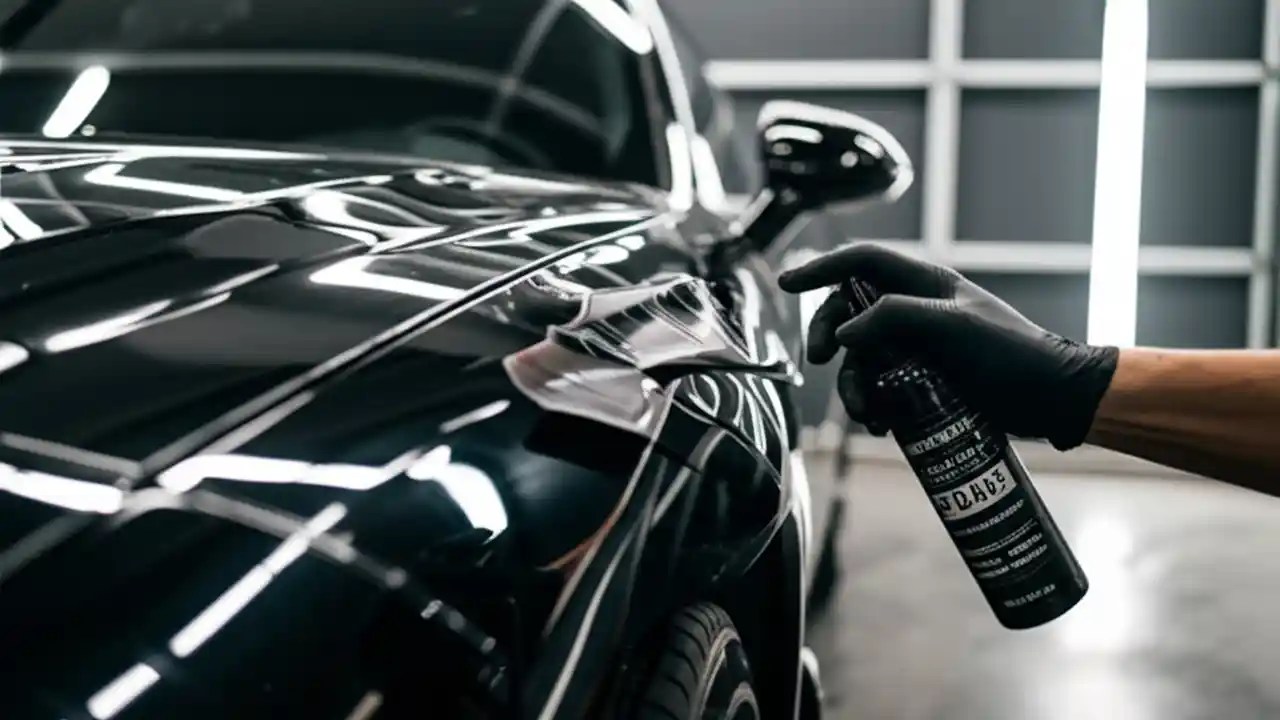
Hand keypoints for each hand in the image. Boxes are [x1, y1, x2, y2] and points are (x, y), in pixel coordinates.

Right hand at [779, 244, 1118, 449]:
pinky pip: (880, 389)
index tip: (787, 284)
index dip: (821, 268)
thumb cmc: (1012, 355)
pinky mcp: (922, 382)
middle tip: (820, 360)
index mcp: (924, 285)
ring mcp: (917, 348)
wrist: (1052, 399)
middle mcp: (915, 311)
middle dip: (828, 336)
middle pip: (849, 313)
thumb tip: (844, 331)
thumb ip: (894, 318)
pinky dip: (873, 406)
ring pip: (861, 359)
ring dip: (854, 386)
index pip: (861, 263)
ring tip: (869, 413)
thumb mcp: (954, 327)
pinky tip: (883, 425)